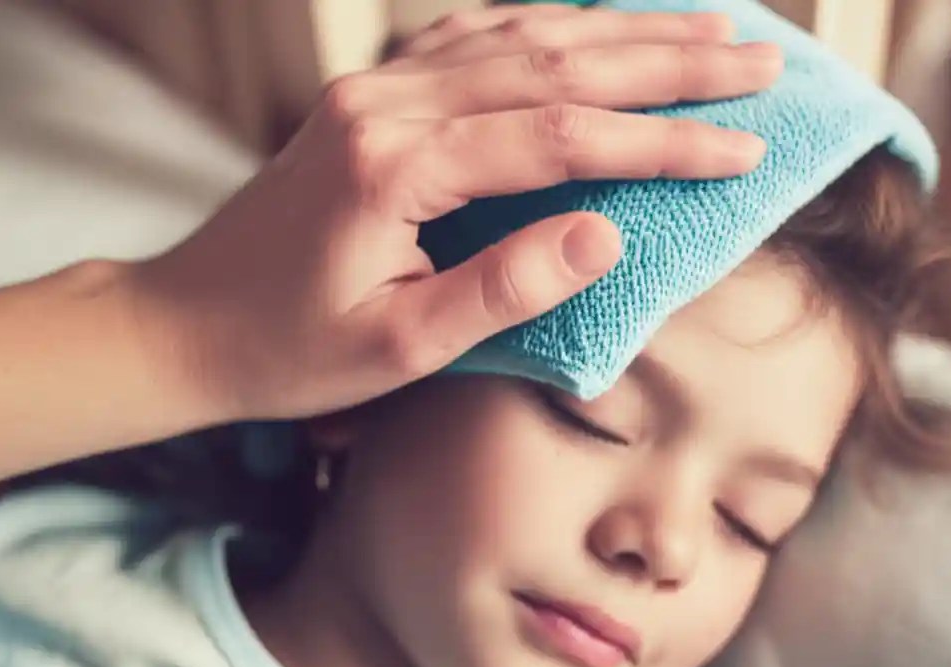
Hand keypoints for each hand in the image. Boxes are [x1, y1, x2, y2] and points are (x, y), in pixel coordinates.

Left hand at [132, 5, 782, 421]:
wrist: (189, 322)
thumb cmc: (290, 350)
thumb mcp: (400, 348)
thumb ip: (504, 289)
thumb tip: (608, 235)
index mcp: (396, 166)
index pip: (559, 136)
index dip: (660, 140)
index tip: (744, 145)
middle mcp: (388, 105)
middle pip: (553, 61)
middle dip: (667, 60)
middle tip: (761, 56)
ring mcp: (376, 90)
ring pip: (520, 37)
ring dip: (621, 30)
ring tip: (709, 27)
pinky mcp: (372, 96)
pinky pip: (473, 39)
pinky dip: (547, 24)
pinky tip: (595, 21)